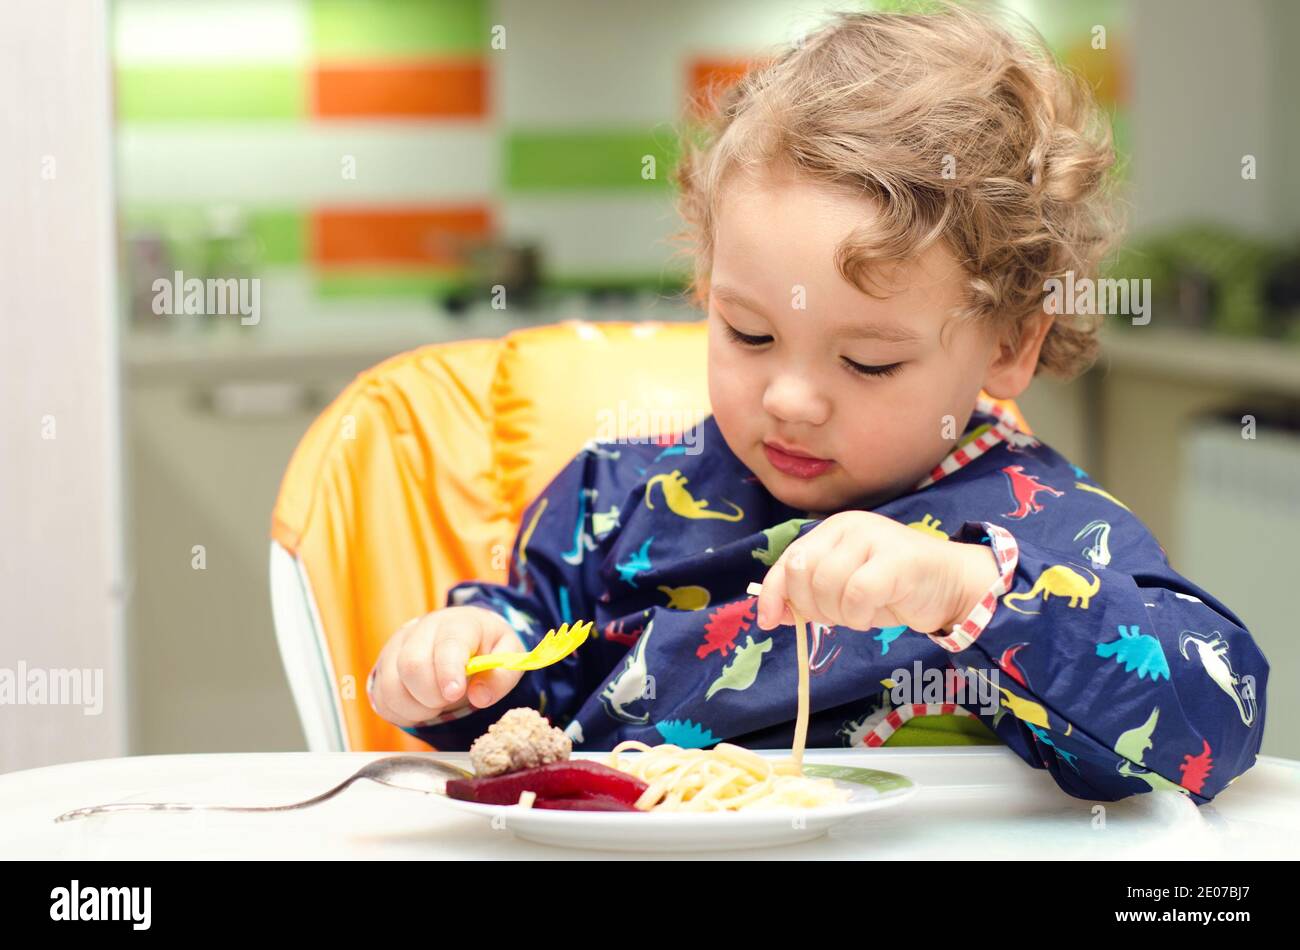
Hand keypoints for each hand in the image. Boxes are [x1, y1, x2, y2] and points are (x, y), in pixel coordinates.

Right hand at [368, 606, 525, 727]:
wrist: (462, 634)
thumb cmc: (486, 647)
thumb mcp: (508, 655)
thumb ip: (501, 677)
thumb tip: (479, 697)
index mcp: (458, 623)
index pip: (447, 644)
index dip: (448, 671)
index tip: (455, 693)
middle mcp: (422, 630)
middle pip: (411, 665)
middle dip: (432, 695)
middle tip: (451, 700)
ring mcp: (397, 647)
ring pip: (391, 685)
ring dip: (417, 707)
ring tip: (438, 703)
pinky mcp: (383, 667)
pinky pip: (382, 699)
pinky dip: (402, 712)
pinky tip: (422, 706)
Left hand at [754, 511, 998, 634]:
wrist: (950, 584)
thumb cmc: (894, 588)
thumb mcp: (842, 591)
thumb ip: (809, 595)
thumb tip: (771, 613)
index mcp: (831, 530)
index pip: (787, 561)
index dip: (773, 593)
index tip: (770, 621)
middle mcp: (848, 527)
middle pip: (802, 573)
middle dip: (812, 606)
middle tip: (837, 616)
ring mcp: (872, 538)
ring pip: (826, 584)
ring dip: (838, 614)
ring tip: (858, 614)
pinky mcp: (895, 559)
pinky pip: (856, 595)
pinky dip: (858, 615)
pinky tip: (872, 614)